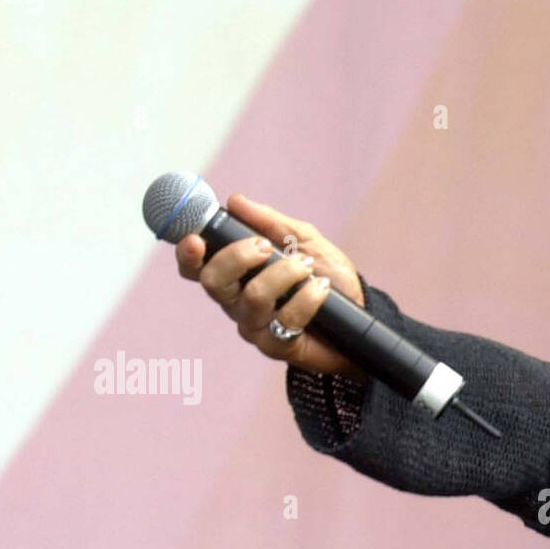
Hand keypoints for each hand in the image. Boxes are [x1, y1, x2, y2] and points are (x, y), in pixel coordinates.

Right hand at [174, 193, 366, 378]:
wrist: (362, 313)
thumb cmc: (328, 276)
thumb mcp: (304, 240)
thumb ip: (272, 223)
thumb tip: (236, 201)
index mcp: (236, 275)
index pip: (197, 267)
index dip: (188, 254)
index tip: (195, 239)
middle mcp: (237, 302)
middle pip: (213, 282)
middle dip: (237, 257)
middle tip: (265, 246)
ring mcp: (255, 326)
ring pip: (252, 298)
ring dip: (282, 274)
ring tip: (307, 266)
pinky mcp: (277, 346)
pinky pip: (284, 319)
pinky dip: (307, 298)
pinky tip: (322, 289)